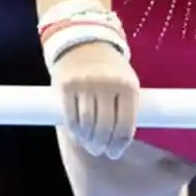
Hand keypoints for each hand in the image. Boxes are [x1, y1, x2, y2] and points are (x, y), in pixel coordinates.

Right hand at [51, 41, 139, 158]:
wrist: (84, 42)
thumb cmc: (110, 70)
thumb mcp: (126, 83)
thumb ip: (126, 109)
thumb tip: (118, 143)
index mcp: (128, 86)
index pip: (125, 126)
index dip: (119, 145)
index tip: (114, 153)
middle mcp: (107, 84)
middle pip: (105, 128)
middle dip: (103, 145)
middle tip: (101, 151)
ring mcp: (85, 84)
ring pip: (87, 125)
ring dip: (88, 140)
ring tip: (90, 143)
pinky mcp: (66, 85)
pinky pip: (70, 117)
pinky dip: (75, 130)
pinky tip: (79, 134)